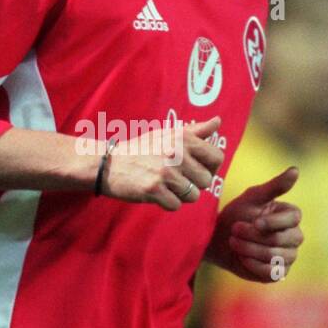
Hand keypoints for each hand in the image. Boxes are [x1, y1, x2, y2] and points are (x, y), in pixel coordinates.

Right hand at [101, 116, 224, 211]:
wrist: (109, 164)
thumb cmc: (142, 150)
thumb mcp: (167, 134)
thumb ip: (195, 131)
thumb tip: (218, 121)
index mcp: (183, 138)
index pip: (217, 157)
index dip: (210, 167)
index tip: (197, 169)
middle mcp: (176, 152)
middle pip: (206, 180)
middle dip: (194, 184)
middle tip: (176, 178)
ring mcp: (165, 171)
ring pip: (193, 195)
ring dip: (180, 195)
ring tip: (165, 185)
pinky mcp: (154, 189)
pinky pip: (176, 205)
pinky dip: (167, 203)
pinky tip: (156, 193)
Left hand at [204, 165, 302, 281]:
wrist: (220, 239)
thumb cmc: (238, 214)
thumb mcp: (253, 197)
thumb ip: (275, 186)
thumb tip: (296, 169)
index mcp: (292, 216)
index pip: (293, 219)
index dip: (273, 222)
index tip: (255, 221)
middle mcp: (295, 236)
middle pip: (281, 239)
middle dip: (253, 236)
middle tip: (235, 230)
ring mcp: (289, 256)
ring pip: (273, 256)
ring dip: (248, 249)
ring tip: (234, 242)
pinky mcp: (278, 273)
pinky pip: (270, 271)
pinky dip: (251, 264)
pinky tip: (241, 257)